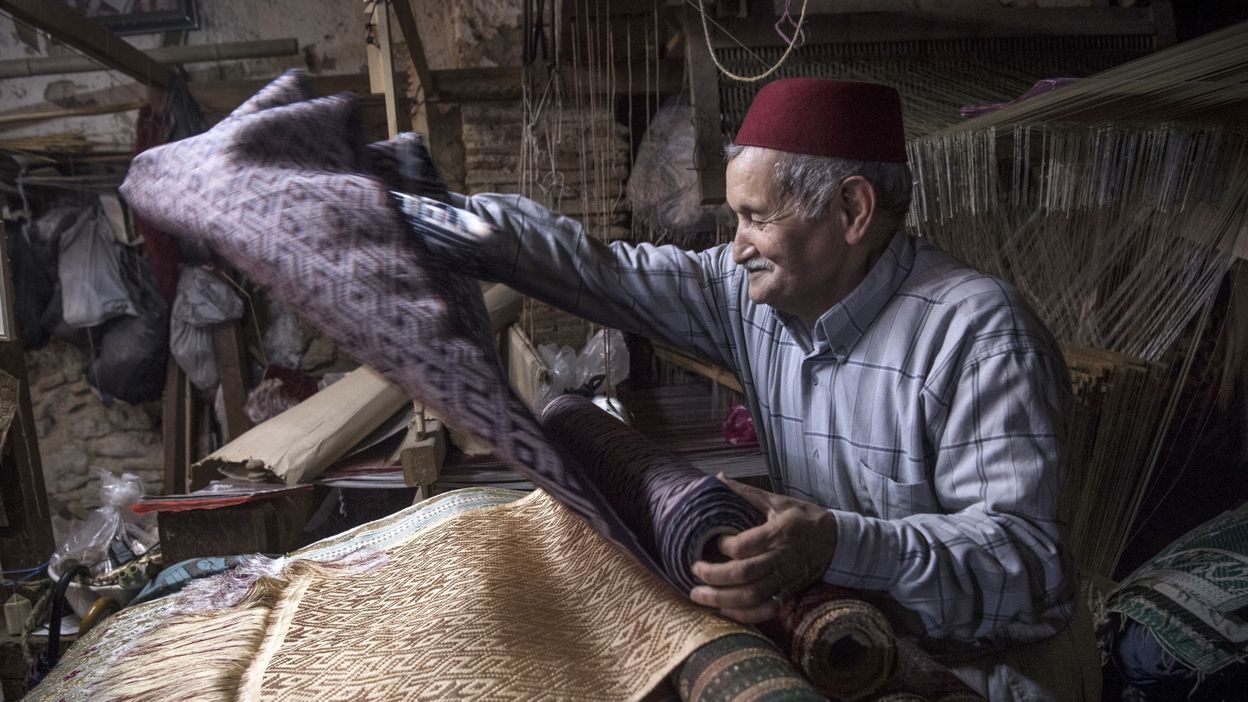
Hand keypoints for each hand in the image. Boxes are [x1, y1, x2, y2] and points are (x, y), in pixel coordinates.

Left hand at [689, 474, 837, 623]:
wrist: (836, 541)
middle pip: (743, 574)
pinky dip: (743, 615)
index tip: (713, 539)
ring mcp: (785, 579)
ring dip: (722, 599)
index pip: (745, 545)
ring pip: (751, 596)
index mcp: (778, 533)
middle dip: (714, 576)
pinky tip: (724, 611)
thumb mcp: (777, 501)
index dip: (724, 545)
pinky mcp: (788, 593)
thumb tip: (718, 478)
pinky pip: (765, 610)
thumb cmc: (804, 518)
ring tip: (698, 596)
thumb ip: (746, 493)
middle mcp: (781, 558)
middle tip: (694, 570)